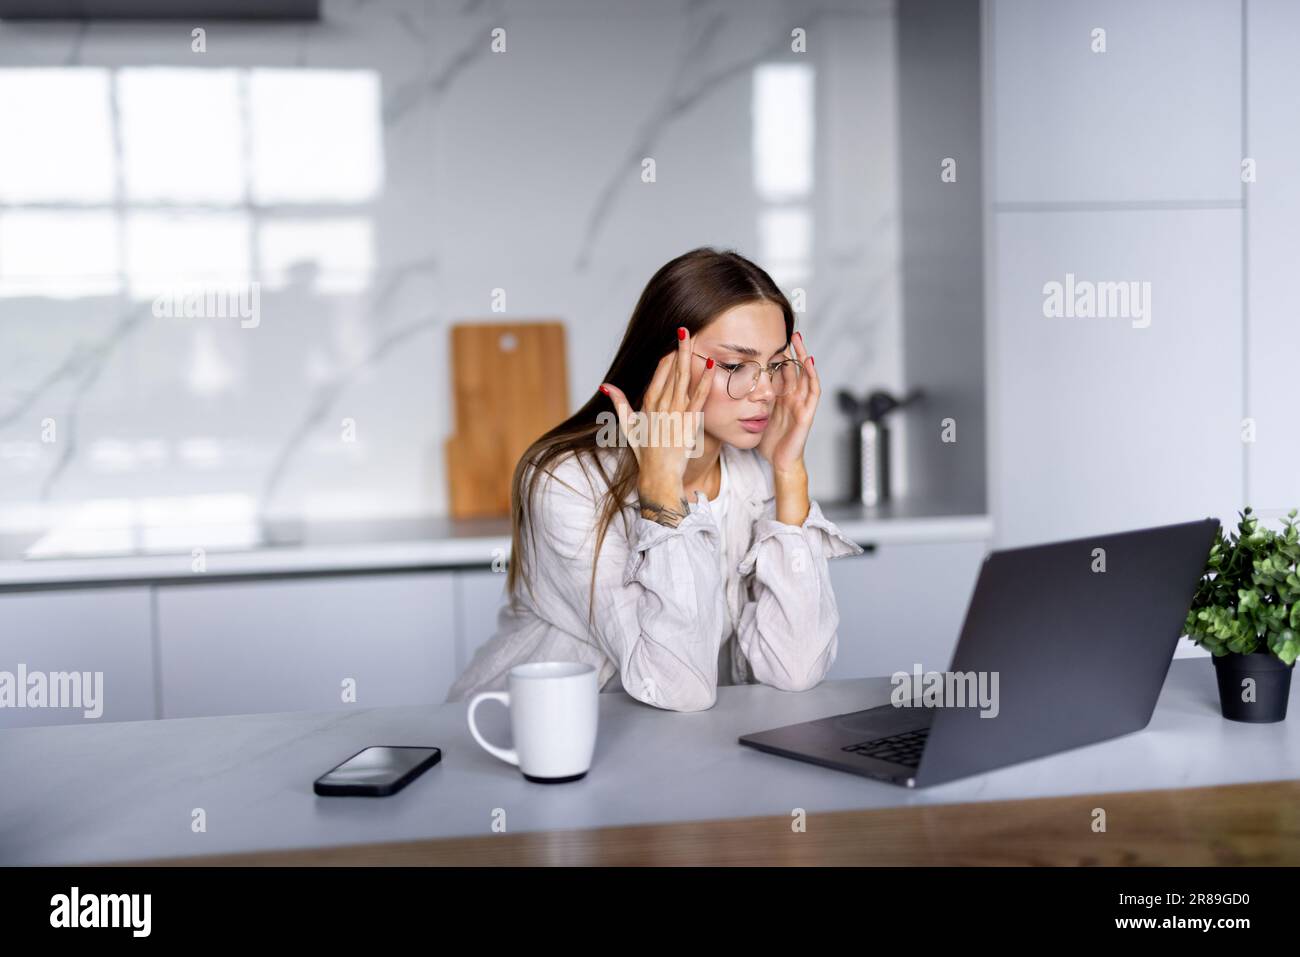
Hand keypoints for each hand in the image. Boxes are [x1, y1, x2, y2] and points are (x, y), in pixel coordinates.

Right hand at [601, 327, 715, 525]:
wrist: (657, 477)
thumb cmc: (645, 454)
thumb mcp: (628, 427)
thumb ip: (619, 404)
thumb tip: (606, 386)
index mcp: (647, 407)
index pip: (657, 376)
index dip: (665, 359)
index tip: (672, 343)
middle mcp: (661, 407)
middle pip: (671, 373)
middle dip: (677, 350)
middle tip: (683, 329)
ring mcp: (675, 414)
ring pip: (683, 380)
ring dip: (689, 357)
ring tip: (692, 338)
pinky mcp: (689, 423)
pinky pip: (699, 398)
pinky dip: (705, 381)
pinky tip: (712, 366)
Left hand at [757, 330, 818, 475]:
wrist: (779, 462)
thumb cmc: (768, 442)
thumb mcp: (753, 416)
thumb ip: (746, 401)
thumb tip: (724, 388)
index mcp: (780, 397)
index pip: (780, 370)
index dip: (776, 355)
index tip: (767, 337)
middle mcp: (792, 397)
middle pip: (794, 367)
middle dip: (791, 349)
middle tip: (785, 330)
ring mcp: (801, 403)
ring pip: (804, 374)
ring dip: (803, 355)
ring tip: (797, 338)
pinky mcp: (807, 413)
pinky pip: (813, 391)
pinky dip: (812, 375)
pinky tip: (809, 361)